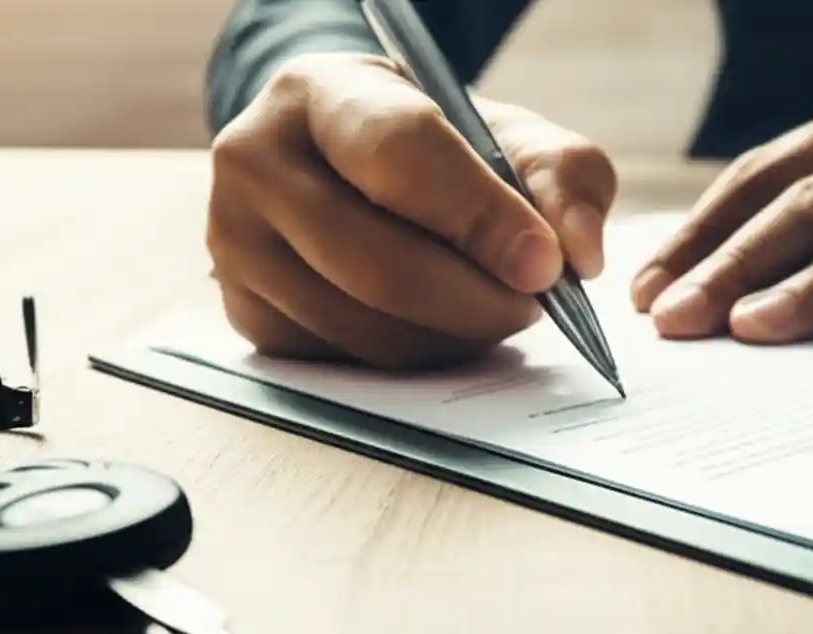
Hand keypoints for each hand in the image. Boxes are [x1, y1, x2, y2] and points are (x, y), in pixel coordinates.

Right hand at [207, 53, 616, 368]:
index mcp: (318, 93)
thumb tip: (578, 254)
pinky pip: (346, 361)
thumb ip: (561, 174)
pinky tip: (435, 324)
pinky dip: (412, 357)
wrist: (336, 162)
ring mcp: (234, 245)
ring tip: (489, 309)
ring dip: (451, 338)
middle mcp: (254, 163)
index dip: (480, 218)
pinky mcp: (244, 311)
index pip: (399, 157)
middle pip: (377, 266)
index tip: (545, 267)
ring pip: (366, 329)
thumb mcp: (499, 130)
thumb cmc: (426, 145)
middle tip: (532, 306)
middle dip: (476, 301)